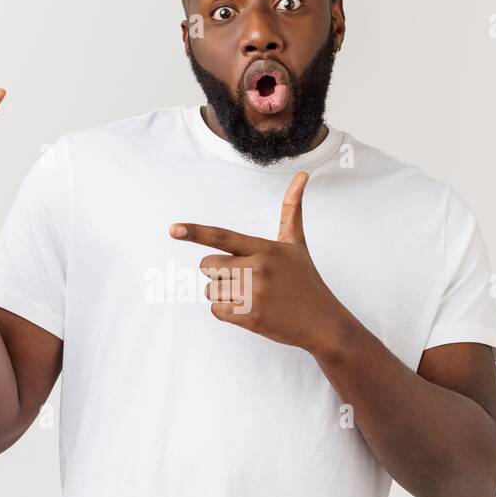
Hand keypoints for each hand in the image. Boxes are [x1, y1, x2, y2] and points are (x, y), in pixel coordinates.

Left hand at [170, 170, 354, 355]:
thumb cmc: (305, 280)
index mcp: (264, 249)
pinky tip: (250, 310)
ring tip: (252, 295)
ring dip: (224, 294)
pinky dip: (227, 312)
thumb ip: (291, 210)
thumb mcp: (296, 244)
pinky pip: (216, 310)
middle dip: (219, 272)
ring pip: (210, 290)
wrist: (321, 322)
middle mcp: (256, 269)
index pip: (222, 237)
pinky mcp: (249, 317)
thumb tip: (302, 173)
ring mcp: (252, 294)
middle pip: (207, 264)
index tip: (174, 230)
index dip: (196, 232)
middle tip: (245, 278)